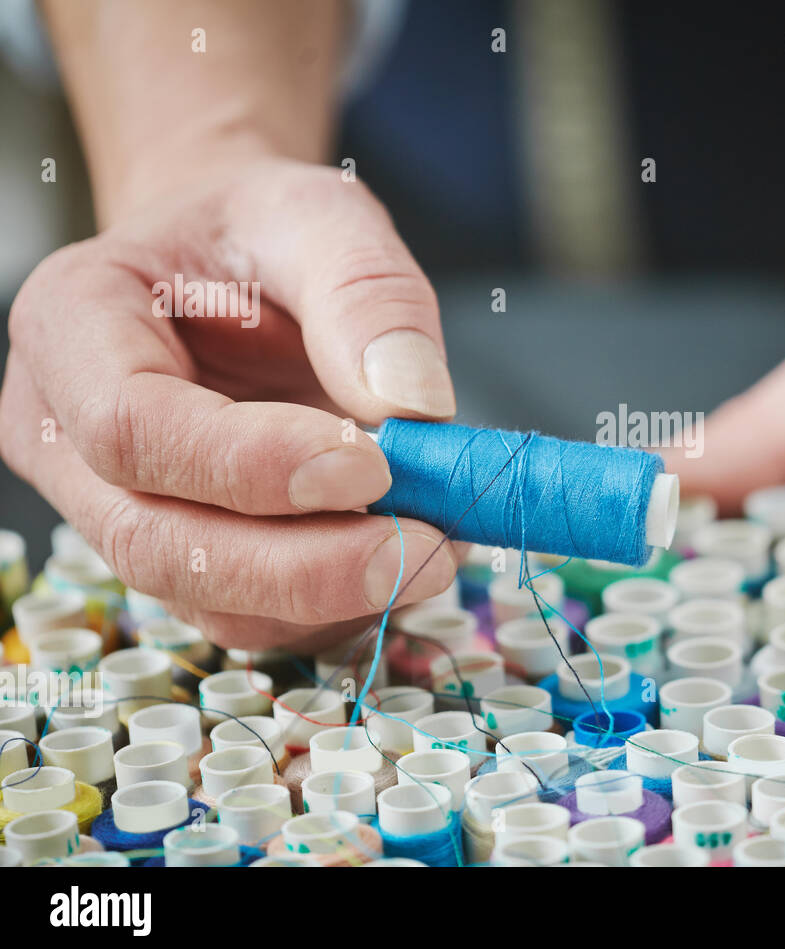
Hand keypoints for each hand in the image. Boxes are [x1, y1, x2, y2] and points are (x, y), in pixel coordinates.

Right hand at [1, 160, 458, 649]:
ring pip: (208, 601)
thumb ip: (366, 291)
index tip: (374, 465)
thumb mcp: (319, 216)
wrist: (237, 271)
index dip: (251, 464)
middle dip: (303, 566)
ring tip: (433, 551)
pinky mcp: (186, 559)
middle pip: (159, 544)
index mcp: (72, 326)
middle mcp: (70, 437)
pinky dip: (339, 608)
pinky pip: (254, 616)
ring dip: (331, 598)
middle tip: (425, 551)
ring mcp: (120, 511)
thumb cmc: (261, 234)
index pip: (132, 427)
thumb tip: (415, 406)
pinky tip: (406, 564)